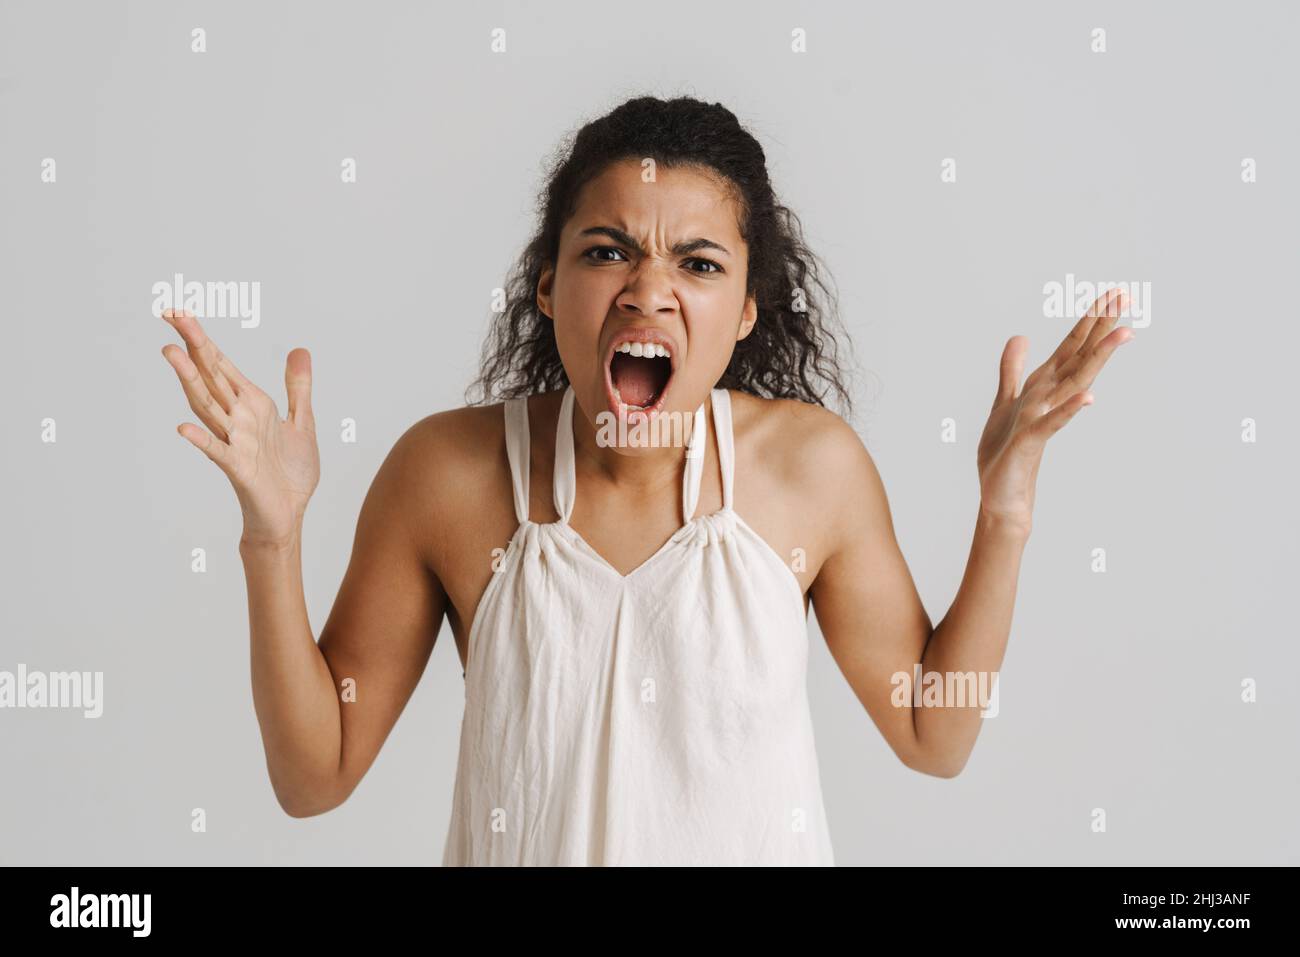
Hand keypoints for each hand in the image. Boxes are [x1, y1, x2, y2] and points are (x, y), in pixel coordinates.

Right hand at [161, 309, 319, 546]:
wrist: (290, 515)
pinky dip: (201, 441)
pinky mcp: (240, 469)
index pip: (221, 365)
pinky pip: (218, 453)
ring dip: (190, 381)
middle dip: (193, 346)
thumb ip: (298, 388)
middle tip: (171, 314)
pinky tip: (183, 428)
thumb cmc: (289, 474)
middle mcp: (237, 419)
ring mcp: (235, 442)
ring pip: (208, 406)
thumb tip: (300, 350)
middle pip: (209, 376)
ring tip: (171, 353)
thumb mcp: (302, 423)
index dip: (203, 338)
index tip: (181, 312)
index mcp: (251, 405)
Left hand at [976, 287, 1134, 532]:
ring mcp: (1044, 418)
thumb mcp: (1005, 401)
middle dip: (1101, 327)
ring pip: (1075, 383)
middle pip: (1080, 357)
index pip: (1071, 347)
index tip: (1111, 292)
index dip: (1089, 320)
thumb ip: (1012, 370)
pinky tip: (1089, 398)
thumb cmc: (1005, 453)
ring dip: (1097, 359)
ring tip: (1122, 333)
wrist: (1001, 495)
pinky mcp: (1031, 441)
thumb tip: (1020, 336)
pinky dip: (1069, 410)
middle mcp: (1051, 399)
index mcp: (1044, 387)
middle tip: (1125, 295)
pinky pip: (1053, 423)